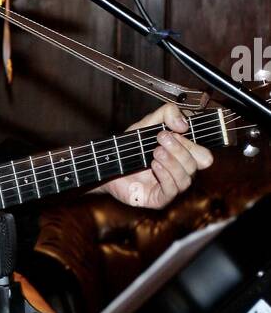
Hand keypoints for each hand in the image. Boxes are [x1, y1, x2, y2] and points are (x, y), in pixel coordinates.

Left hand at [97, 102, 213, 209]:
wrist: (109, 164)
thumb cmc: (131, 147)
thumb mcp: (147, 124)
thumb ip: (167, 114)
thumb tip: (183, 124)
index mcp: (184, 157)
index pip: (204, 155)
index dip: (193, 144)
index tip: (175, 131)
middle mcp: (181, 173)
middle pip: (197, 165)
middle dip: (180, 149)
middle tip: (161, 138)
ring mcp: (171, 187)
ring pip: (186, 179)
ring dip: (172, 162)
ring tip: (155, 152)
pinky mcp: (159, 199)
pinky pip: (172, 191)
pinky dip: (165, 176)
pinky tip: (154, 165)